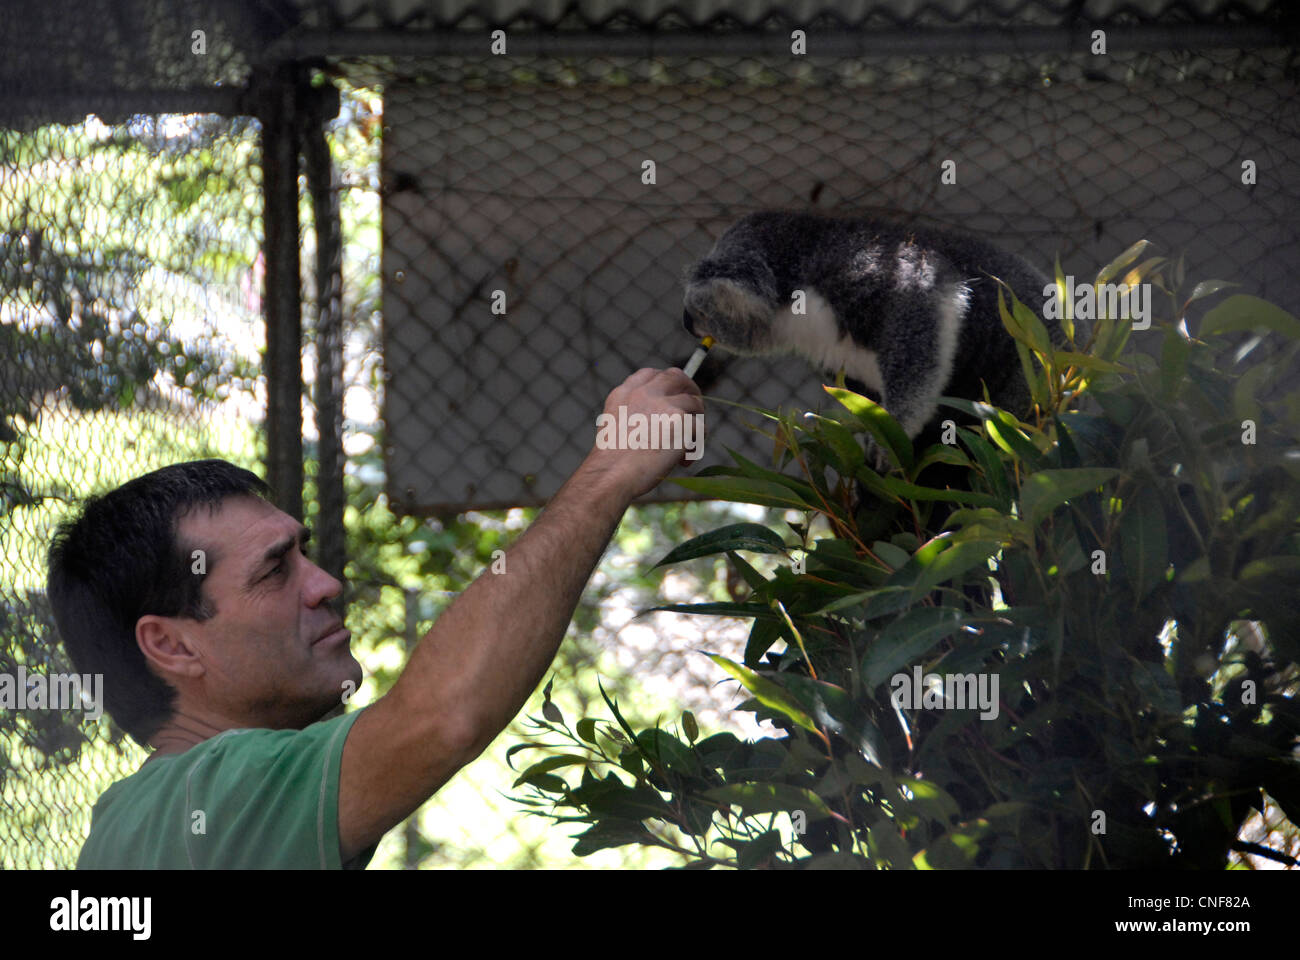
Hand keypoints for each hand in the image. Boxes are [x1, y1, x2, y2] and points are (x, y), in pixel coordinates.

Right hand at [583, 367, 705, 500]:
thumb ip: (637, 415)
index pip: (651, 374)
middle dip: (690, 389)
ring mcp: (663, 404)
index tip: (674, 395)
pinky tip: (683, 462)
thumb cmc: (613, 464)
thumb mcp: (617, 427)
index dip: (667, 383)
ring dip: (696, 423)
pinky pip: (700, 428)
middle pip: (677, 377)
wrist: (611, 475)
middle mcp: (644, 393)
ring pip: (694, 403)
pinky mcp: (680, 420)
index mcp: (625, 394)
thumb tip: (666, 418)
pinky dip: (696, 446)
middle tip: (696, 409)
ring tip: (687, 448)